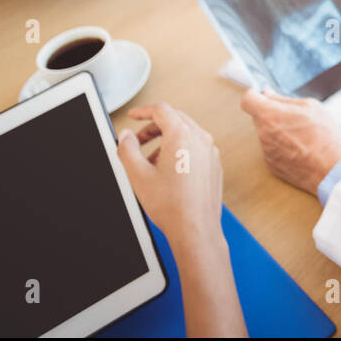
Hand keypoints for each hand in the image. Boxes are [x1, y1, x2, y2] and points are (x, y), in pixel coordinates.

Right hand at [117, 103, 223, 254]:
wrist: (196, 229)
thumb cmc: (171, 206)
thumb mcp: (138, 175)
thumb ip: (127, 149)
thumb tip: (125, 136)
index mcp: (183, 136)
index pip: (161, 110)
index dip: (143, 111)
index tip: (133, 116)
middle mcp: (201, 140)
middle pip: (175, 119)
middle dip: (153, 127)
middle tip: (137, 140)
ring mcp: (211, 152)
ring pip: (186, 134)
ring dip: (166, 140)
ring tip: (150, 161)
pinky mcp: (214, 165)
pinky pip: (196, 148)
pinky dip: (180, 150)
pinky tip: (168, 171)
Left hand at [239, 87, 340, 196]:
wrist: (332, 169)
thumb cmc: (324, 136)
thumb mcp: (310, 106)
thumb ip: (283, 99)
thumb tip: (267, 93)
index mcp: (270, 116)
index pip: (248, 100)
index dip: (255, 96)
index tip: (264, 97)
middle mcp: (263, 134)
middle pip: (259, 118)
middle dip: (272, 114)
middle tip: (294, 117)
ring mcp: (266, 152)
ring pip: (267, 134)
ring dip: (278, 131)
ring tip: (302, 136)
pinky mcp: (272, 166)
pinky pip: (272, 150)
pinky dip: (283, 147)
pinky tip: (301, 149)